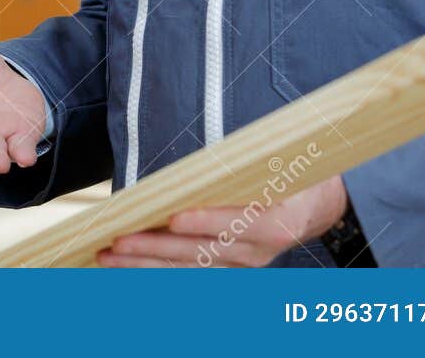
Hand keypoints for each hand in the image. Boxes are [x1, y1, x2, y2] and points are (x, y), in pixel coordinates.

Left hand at [97, 175, 348, 267]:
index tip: (175, 218)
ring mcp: (240, 264)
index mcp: (276, 221)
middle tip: (121, 240)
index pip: (236, 224)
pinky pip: (186, 270)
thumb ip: (248, 164)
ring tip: (109, 254)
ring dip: (146, 262)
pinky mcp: (225, 267)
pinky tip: (123, 263)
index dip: (206, 221)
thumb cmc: (290, 173)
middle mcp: (257, 251)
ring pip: (187, 266)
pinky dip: (154, 266)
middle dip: (157, 246)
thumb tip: (207, 155)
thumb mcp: (280, 163)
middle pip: (201, 252)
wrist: (315, 206)